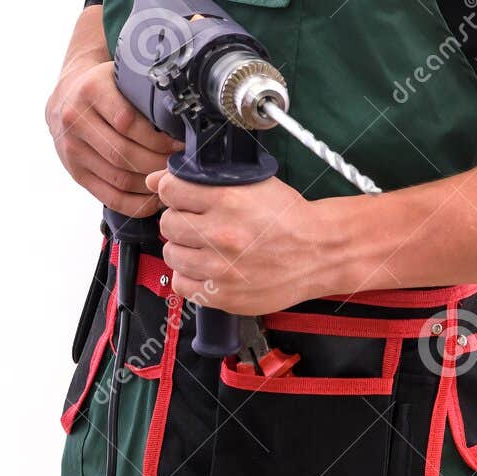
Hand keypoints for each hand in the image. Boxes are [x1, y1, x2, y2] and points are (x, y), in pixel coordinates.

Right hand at [45, 59, 183, 216]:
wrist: (66, 97)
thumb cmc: (104, 86)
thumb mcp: (120, 75)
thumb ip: (143, 91)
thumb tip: (183, 115)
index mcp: (91, 91)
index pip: (127, 122)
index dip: (158, 138)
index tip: (180, 143)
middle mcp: (76, 121)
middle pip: (124, 154)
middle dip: (158, 163)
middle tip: (181, 164)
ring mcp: (73, 150)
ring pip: (119, 178)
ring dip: (150, 184)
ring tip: (171, 179)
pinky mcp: (76, 173)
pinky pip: (109, 197)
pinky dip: (136, 204)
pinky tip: (154, 199)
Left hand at [144, 168, 325, 312]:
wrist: (319, 252)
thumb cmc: (288, 218)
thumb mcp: (253, 184)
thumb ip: (205, 180)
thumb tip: (156, 181)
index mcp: (229, 199)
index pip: (170, 190)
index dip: (172, 190)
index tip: (179, 195)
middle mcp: (222, 234)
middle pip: (168, 223)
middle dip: (179, 219)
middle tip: (198, 222)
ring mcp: (221, 268)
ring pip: (171, 254)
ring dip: (183, 247)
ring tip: (205, 245)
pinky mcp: (223, 295)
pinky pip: (182, 285)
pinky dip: (190, 275)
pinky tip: (207, 267)